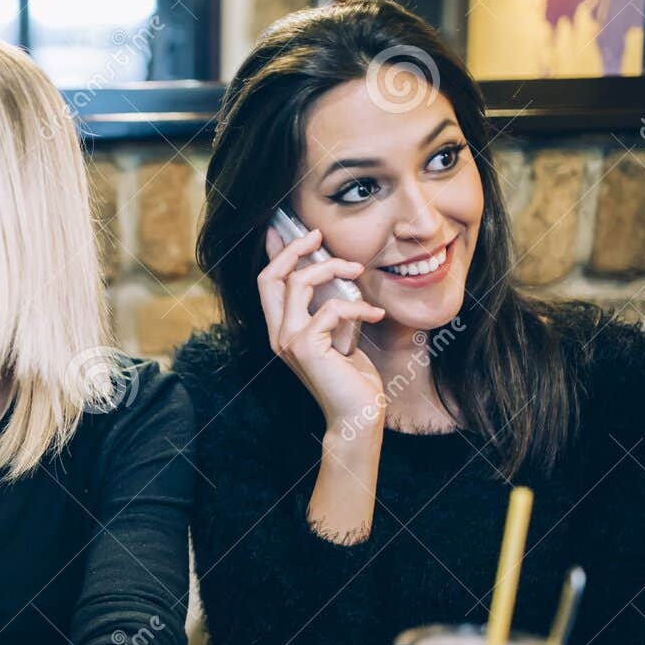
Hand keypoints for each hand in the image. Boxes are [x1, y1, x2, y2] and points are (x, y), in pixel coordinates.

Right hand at [259, 226, 388, 437]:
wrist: (357, 414)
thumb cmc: (352, 377)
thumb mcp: (340, 334)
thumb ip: (331, 309)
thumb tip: (338, 275)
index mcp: (282, 330)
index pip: (268, 283)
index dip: (277, 252)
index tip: (293, 230)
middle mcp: (278, 334)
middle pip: (270, 277)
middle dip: (294, 249)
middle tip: (319, 237)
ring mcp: (289, 341)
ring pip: (298, 284)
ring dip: (333, 269)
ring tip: (358, 271)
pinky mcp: (306, 347)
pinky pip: (331, 308)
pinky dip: (358, 307)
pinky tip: (376, 314)